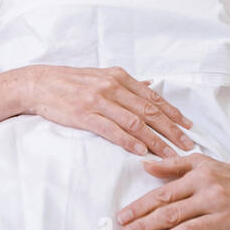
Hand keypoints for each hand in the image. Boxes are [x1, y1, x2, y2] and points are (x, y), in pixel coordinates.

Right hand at [24, 65, 195, 157]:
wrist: (40, 83)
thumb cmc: (71, 82)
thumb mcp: (102, 75)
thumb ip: (127, 83)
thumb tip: (151, 84)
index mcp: (120, 77)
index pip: (153, 97)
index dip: (173, 113)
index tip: (189, 127)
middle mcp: (113, 86)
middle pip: (150, 111)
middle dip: (172, 130)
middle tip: (188, 145)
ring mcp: (99, 100)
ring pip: (135, 122)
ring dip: (155, 140)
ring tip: (170, 154)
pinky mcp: (85, 114)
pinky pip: (112, 129)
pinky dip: (129, 141)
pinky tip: (141, 152)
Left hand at [115, 153, 229, 229]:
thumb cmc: (227, 176)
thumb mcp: (201, 163)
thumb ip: (172, 165)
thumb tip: (144, 166)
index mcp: (199, 179)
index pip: (164, 195)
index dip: (140, 207)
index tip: (121, 218)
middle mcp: (210, 198)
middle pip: (171, 215)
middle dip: (143, 228)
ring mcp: (222, 218)